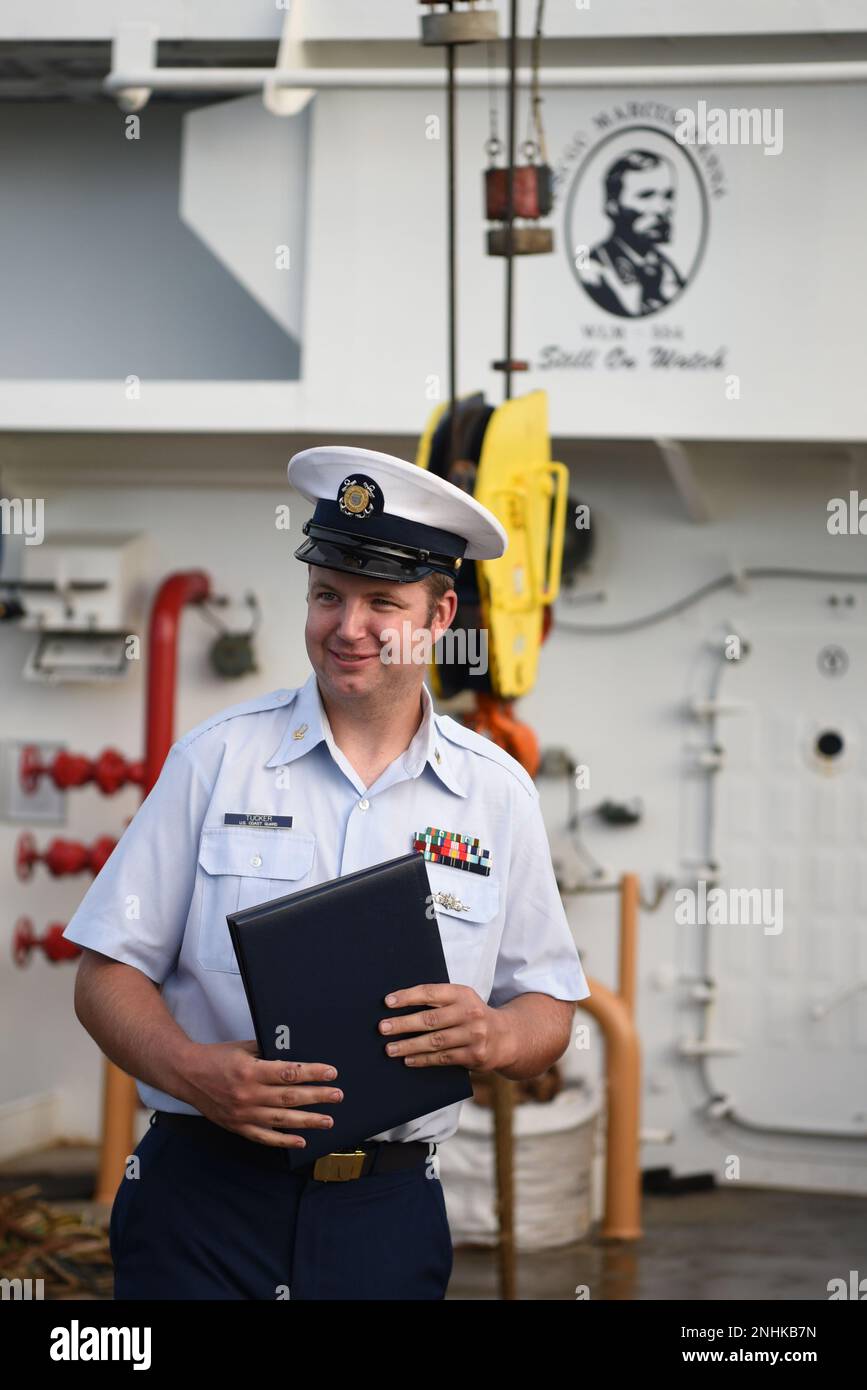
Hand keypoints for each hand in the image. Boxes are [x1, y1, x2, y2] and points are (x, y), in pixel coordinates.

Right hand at [182, 1039, 342, 1148]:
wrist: (187, 1075)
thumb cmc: (217, 1057)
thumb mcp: (244, 1048)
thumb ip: (268, 1054)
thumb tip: (295, 1059)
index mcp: (251, 1071)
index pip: (289, 1073)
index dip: (312, 1073)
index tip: (331, 1073)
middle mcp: (248, 1094)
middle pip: (290, 1097)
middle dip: (317, 1097)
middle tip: (337, 1096)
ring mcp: (243, 1113)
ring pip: (281, 1120)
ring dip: (308, 1121)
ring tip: (328, 1120)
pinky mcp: (237, 1126)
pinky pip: (264, 1137)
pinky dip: (284, 1140)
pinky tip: (301, 1140)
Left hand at [378, 984, 509, 1070]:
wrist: (506, 1036)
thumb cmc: (472, 1015)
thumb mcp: (461, 1000)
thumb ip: (438, 1001)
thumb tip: (399, 1006)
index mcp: (462, 994)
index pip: (431, 992)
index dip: (408, 997)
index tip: (387, 1002)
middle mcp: (469, 1012)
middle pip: (430, 1019)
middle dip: (403, 1024)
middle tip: (383, 1028)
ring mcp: (473, 1035)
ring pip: (435, 1042)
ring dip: (409, 1045)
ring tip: (390, 1048)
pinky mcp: (474, 1055)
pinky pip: (443, 1058)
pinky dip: (423, 1059)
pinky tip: (408, 1060)